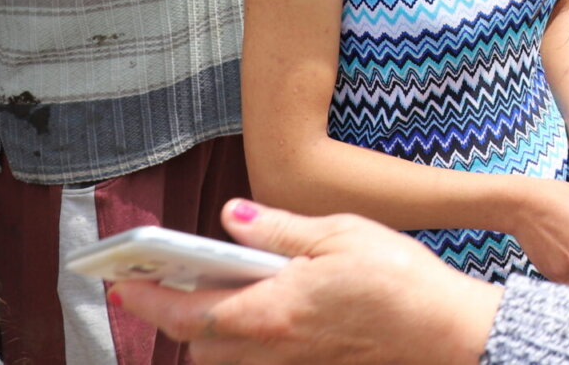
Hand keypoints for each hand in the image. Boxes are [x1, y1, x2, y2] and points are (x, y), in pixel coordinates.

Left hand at [111, 200, 500, 364]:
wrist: (445, 330)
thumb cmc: (399, 278)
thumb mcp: (338, 233)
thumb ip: (277, 229)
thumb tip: (229, 218)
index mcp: (272, 309)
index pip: (188, 311)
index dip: (147, 299)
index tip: (122, 282)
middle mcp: (273, 346)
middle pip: (199, 343)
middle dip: (175, 316)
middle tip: (164, 280)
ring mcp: (293, 362)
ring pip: (226, 357)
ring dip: (207, 329)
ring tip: (210, 291)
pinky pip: (259, 360)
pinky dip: (242, 340)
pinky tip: (260, 307)